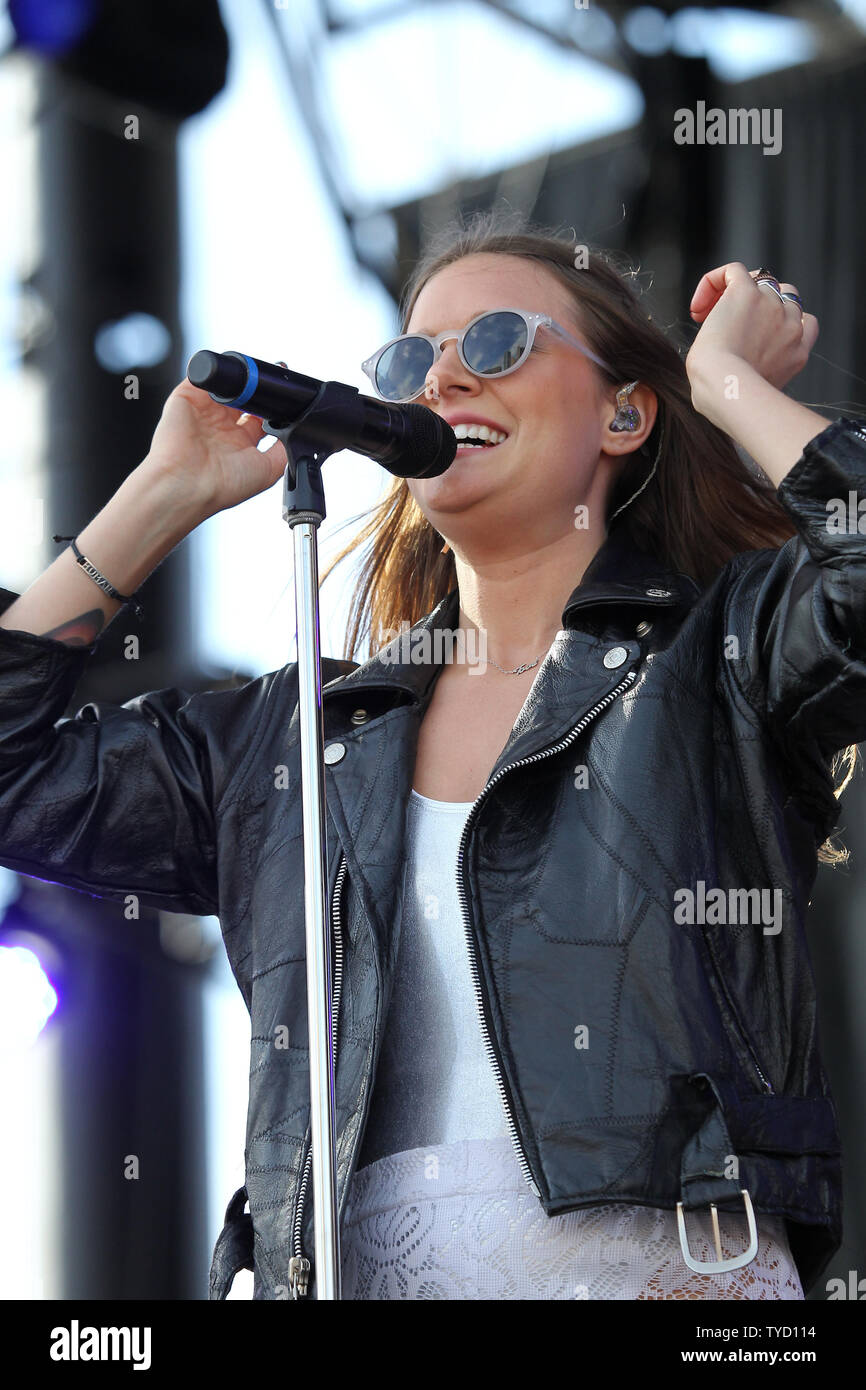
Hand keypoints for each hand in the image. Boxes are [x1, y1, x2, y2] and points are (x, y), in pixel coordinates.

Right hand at [140, 377, 288, 520]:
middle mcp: (221, 428)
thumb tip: (298, 438)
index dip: (272, 405)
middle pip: (244, 398)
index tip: (285, 396)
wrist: (188, 483)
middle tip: (270, 381)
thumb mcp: (267, 471)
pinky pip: (201, 375)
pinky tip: (229, 372)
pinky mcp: (186, 398)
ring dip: (240, 378)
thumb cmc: (222, 486)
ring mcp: (203, 412)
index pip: (258, 417)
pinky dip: (215, 368)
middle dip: (258, 388)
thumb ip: (283, 452)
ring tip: (251, 378)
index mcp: (238, 445)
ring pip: (226, 385)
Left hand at [685, 262, 818, 415]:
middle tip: (727, 326)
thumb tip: (726, 386)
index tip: (752, 338)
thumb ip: (753, 380)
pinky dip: (714, 281)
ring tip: (707, 317)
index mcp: (797, 352)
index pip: (805, 321)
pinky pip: (733, 270)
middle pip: (783, 296)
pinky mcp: (746, 292)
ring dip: (733, 295)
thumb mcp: (752, 395)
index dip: (782, 322)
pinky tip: (698, 309)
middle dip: (758, 306)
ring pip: (760, 280)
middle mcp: (790, 325)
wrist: (725, 387)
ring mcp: (771, 305)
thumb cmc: (730, 402)